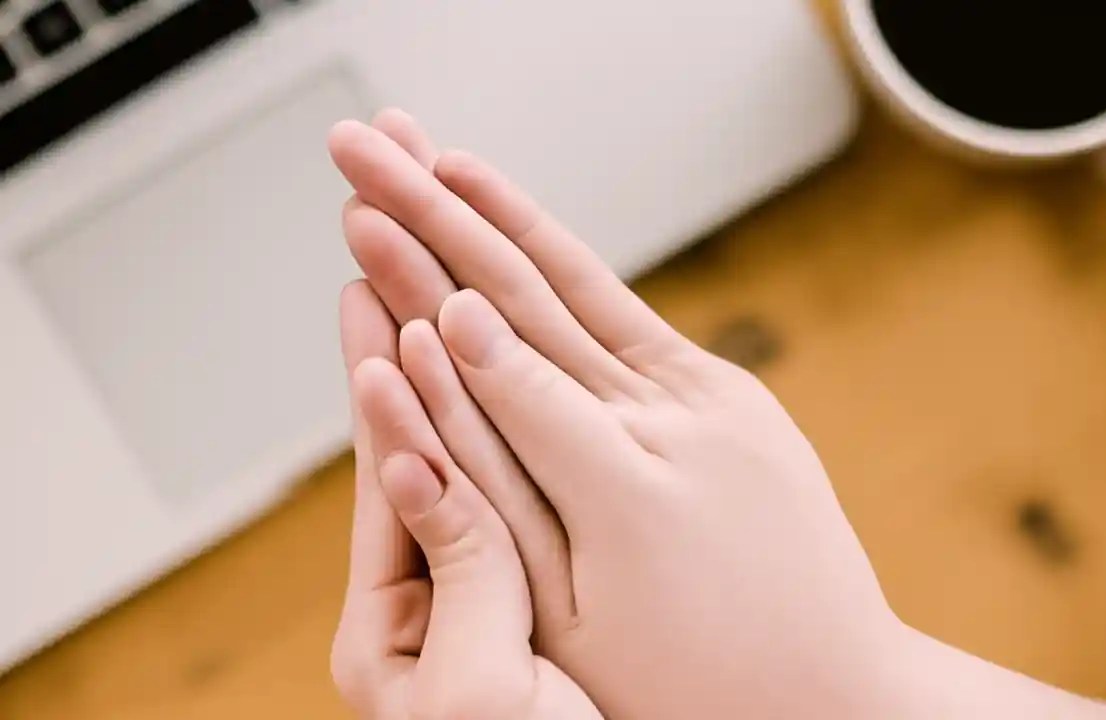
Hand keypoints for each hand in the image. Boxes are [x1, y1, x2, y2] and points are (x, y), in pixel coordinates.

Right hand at [328, 112, 903, 718]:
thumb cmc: (692, 681)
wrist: (837, 688)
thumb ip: (506, 486)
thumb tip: (451, 368)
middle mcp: (676, 420)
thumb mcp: (577, 613)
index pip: (500, 362)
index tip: (369, 222)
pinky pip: (633, 313)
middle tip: (370, 152)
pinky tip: (526, 229)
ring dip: (502, 215)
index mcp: (624, 487)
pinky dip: (571, 264)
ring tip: (437, 159)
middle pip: (530, 297)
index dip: (424, 287)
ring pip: (583, 286)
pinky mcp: (734, 396)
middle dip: (436, 216)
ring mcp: (714, 398)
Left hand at [329, 278, 602, 719]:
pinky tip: (505, 369)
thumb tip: (416, 466)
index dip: (379, 383)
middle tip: (390, 252)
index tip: (372, 292)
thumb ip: (461, 575)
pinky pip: (515, 495)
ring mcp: (478, 594)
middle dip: (400, 348)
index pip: (382, 478)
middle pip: (410, 450)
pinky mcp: (533, 596)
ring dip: (449, 369)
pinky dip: (505, 426)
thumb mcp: (482, 693)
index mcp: (391, 633)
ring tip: (436, 279)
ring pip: (463, 460)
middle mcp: (427, 602)